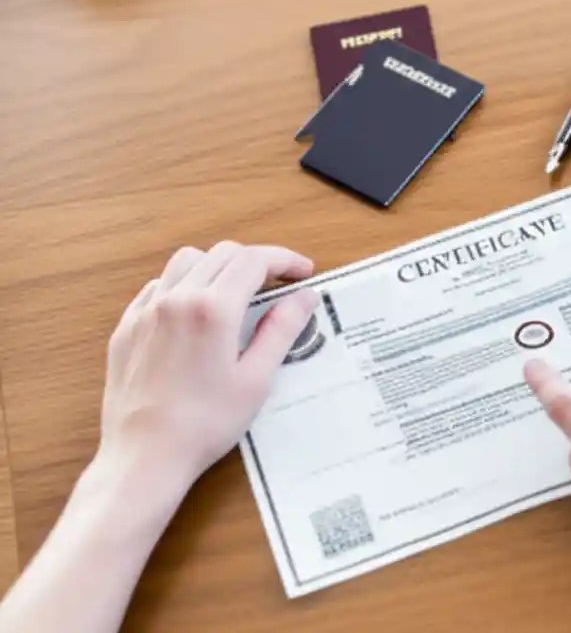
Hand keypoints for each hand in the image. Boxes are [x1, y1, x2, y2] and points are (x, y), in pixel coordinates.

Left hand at [99, 242, 318, 490]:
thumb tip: (304, 297)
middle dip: (256, 261)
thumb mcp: (256, 379)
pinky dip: (183, 285)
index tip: (303, 271)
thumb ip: (282, 330)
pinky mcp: (127, 328)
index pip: (254, 260)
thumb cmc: (204, 425)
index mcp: (213, 310)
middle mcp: (177, 299)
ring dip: (218, 266)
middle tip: (278, 284)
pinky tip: (195, 311)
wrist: (145, 456)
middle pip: (222, 253)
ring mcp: (146, 311)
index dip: (284, 259)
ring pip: (186, 261)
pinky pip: (157, 286)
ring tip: (236, 293)